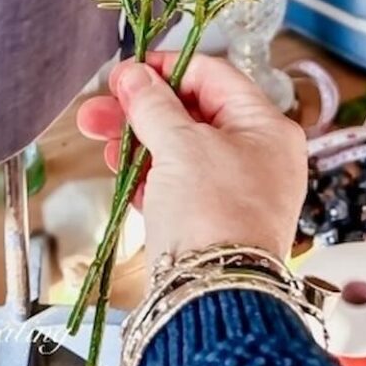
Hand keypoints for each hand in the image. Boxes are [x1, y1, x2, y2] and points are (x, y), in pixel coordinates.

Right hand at [77, 52, 307, 267]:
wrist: (213, 297)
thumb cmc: (211, 212)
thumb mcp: (179, 146)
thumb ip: (153, 105)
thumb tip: (134, 75)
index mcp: (266, 126)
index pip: (212, 76)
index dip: (165, 69)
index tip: (125, 73)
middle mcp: (259, 155)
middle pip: (192, 114)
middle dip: (141, 110)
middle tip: (99, 109)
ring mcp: (237, 190)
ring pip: (181, 150)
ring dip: (139, 142)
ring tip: (100, 141)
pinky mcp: (213, 221)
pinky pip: (179, 185)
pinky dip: (150, 176)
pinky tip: (122, 174)